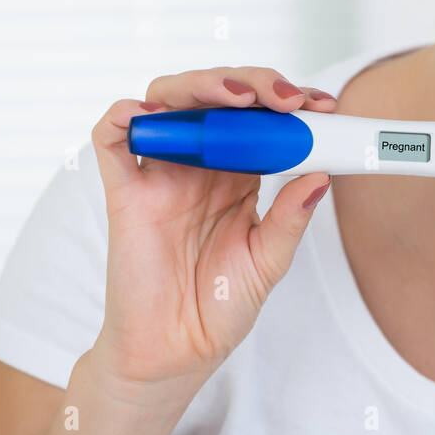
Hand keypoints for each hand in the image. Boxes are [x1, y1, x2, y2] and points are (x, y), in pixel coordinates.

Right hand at [90, 66, 335, 388]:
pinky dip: (123, 118)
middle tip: (286, 98)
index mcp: (237, 172)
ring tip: (238, 97)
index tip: (323, 105)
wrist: (177, 352)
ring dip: (201, 86)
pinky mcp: (126, 194)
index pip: (260, 116)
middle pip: (216, 97)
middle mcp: (199, 163)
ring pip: (168, 102)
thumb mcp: (269, 260)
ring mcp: (161, 174)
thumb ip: (290, 218)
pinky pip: (111, 142)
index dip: (288, 101)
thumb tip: (322, 176)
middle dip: (254, 82)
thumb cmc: (222, 304)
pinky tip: (149, 114)